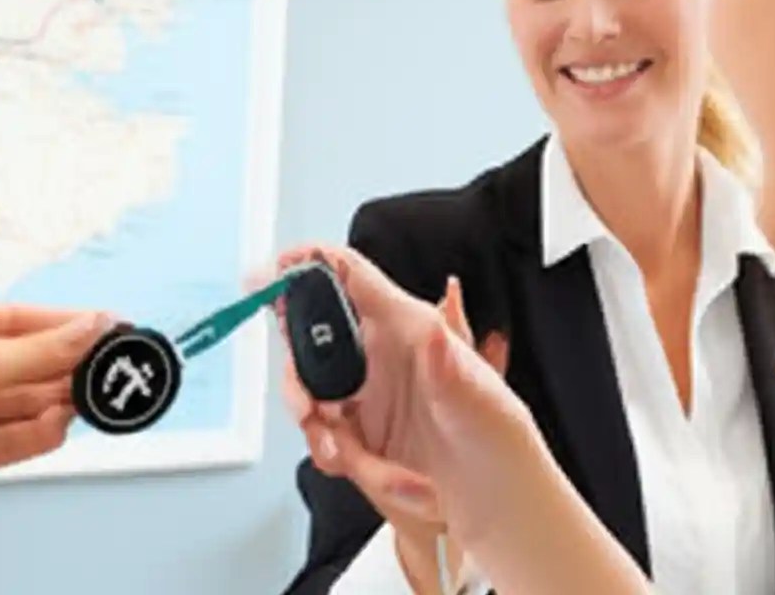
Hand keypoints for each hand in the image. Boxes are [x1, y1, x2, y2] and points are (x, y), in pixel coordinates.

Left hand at [0, 305, 109, 532]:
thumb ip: (42, 350)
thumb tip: (96, 325)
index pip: (14, 319)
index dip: (62, 323)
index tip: (108, 326)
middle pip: (22, 362)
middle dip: (62, 365)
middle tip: (111, 366)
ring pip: (21, 401)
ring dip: (54, 400)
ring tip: (92, 398)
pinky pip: (12, 437)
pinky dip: (38, 432)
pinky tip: (61, 426)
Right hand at [272, 248, 523, 564]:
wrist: (497, 511)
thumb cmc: (502, 447)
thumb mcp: (485, 405)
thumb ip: (452, 369)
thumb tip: (433, 331)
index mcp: (411, 329)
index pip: (352, 277)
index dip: (307, 263)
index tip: (272, 270)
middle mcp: (384, 356)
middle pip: (313, 340)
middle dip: (298, 375)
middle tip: (307, 406)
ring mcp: (368, 396)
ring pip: (310, 395)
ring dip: (320, 430)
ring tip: (346, 454)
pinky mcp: (360, 434)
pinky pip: (323, 438)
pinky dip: (338, 458)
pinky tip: (370, 468)